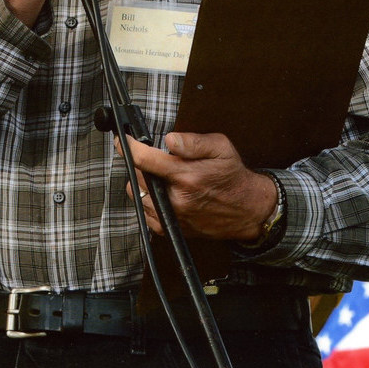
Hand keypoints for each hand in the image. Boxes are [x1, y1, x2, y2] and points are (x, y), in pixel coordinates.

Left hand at [124, 132, 277, 241]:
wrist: (246, 209)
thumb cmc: (232, 176)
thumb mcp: (221, 147)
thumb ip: (193, 141)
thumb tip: (169, 139)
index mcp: (187, 176)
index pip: (145, 160)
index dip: (129, 147)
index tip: (122, 140)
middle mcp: (177, 199)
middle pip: (137, 177)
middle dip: (140, 164)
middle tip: (153, 159)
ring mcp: (172, 216)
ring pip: (138, 195)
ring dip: (142, 183)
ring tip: (160, 177)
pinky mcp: (170, 228)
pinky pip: (145, 212)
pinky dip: (147, 200)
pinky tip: (163, 193)